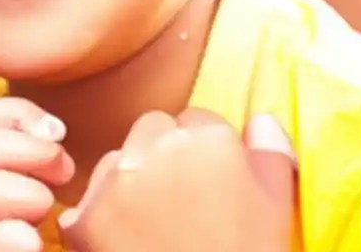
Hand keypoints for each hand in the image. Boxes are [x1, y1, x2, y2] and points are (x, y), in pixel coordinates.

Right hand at [0, 99, 75, 251]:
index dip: (20, 112)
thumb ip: (26, 165)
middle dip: (38, 151)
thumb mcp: (23, 201)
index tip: (56, 132)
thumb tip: (53, 129)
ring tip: (47, 222)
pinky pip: (2, 238)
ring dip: (36, 198)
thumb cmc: (32, 246)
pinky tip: (34, 246)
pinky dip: (25, 240)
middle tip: (65, 175)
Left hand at [59, 109, 297, 251]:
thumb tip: (259, 121)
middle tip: (180, 206)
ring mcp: (112, 182)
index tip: (209, 186)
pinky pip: (87, 206)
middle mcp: (153, 148)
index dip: (205, 155)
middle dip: (162, 157)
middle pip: (151, 132)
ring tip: (153, 229)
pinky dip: (99, 224)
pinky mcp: (82, 218)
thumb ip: (269, 155)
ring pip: (115, 163)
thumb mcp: (278, 209)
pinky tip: (125, 249)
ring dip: (128, 184)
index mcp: (207, 139)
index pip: (197, 121)